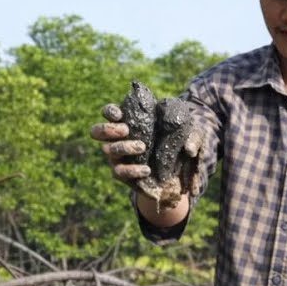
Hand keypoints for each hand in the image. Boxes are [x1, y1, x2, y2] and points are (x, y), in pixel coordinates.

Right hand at [91, 102, 205, 201]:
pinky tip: (146, 170)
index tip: (120, 113)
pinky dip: (131, 170)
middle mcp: (116, 138)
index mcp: (126, 121)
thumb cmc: (176, 142)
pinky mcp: (122, 173)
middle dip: (108, 129)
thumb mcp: (186, 134)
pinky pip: (119, 172)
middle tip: (125, 130)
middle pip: (97, 131)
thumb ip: (190, 136)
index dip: (110, 111)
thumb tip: (190, 149)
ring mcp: (116, 156)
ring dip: (123, 147)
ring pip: (107, 150)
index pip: (109, 112)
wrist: (173, 170)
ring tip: (142, 147)